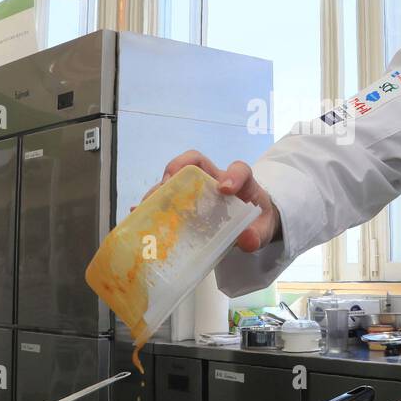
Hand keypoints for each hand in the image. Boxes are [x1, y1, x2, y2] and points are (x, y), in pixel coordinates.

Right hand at [141, 151, 280, 252]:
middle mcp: (215, 179)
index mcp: (240, 183)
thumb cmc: (255, 222)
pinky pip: (165, 197)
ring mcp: (197, 190)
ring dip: (159, 188)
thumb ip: (257, 235)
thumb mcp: (263, 230)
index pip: (239, 170)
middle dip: (178, 168)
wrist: (250, 226)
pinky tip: (137, 213)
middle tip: (167, 185)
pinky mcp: (184, 202)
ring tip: (146, 205)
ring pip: (175, 178)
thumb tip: (246, 239)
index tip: (225, 189)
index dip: (231, 175)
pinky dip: (151, 203)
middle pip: (195, 161)